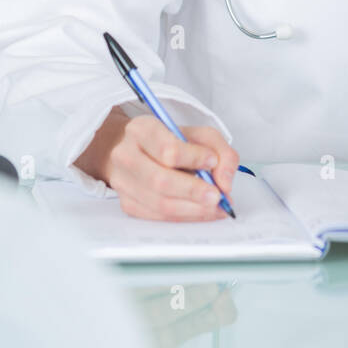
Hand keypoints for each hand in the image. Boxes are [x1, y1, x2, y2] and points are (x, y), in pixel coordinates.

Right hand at [106, 118, 238, 221]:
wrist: (137, 150)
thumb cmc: (170, 140)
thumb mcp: (199, 134)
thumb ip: (220, 151)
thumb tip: (225, 182)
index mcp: (142, 129)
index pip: (167, 149)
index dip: (193, 158)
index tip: (212, 161)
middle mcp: (126, 155)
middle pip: (161, 180)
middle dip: (194, 191)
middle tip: (217, 196)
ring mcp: (123, 181)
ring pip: (160, 203)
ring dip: (193, 209)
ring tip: (215, 207)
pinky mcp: (126, 203)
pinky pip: (157, 216)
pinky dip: (184, 217)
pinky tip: (200, 212)